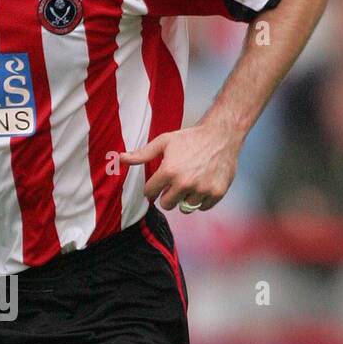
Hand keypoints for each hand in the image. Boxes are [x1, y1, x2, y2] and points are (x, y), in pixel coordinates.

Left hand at [120, 122, 238, 211]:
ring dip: (185, 198)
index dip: (152, 188)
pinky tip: (202, 184)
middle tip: (176, 182)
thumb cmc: (190, 138)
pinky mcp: (217, 193)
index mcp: (169, 171)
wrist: (221, 135)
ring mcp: (202, 189)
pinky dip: (201, 200)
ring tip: (191, 182)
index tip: (158, 183)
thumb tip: (121, 158)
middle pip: (167, 204)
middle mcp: (185, 183)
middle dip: (168, 195)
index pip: (150, 193)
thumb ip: (142, 154)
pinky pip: (202, 207)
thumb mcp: (164, 142)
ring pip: (185, 208)